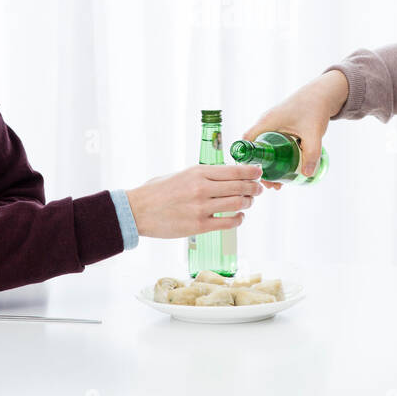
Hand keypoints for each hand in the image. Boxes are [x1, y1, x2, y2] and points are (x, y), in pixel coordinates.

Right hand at [126, 163, 264, 238]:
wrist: (138, 211)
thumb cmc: (157, 191)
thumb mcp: (181, 174)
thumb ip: (202, 174)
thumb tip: (225, 175)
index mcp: (198, 171)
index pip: (234, 170)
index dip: (251, 171)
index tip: (259, 172)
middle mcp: (202, 188)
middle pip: (240, 186)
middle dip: (254, 187)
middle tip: (259, 189)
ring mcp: (201, 207)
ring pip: (238, 204)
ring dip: (248, 202)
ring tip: (249, 202)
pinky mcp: (199, 226)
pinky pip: (228, 222)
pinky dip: (238, 219)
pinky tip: (239, 217)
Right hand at [243, 70, 347, 189]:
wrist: (323, 94)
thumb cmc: (315, 109)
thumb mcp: (313, 133)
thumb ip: (311, 153)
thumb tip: (307, 174)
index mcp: (267, 123)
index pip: (248, 141)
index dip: (247, 159)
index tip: (255, 175)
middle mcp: (267, 124)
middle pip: (256, 149)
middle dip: (261, 169)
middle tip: (271, 185)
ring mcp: (273, 126)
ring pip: (265, 149)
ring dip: (269, 166)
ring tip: (279, 183)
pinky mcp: (281, 128)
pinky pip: (273, 145)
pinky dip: (276, 159)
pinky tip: (285, 171)